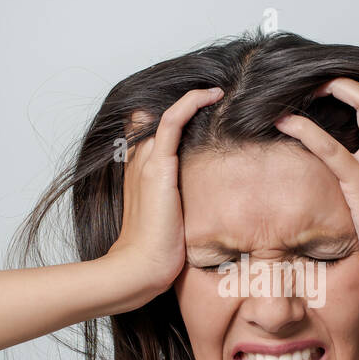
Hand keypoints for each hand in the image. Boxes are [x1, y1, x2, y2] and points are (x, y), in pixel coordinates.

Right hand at [104, 86, 223, 300]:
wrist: (139, 267)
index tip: (204, 109)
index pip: (150, 130)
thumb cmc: (156, 252)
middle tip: (219, 95)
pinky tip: (212, 94)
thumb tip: (195, 198)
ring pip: (167, 114)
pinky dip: (192, 102)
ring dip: (194, 99)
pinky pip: (173, 119)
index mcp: (138, 172)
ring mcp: (146, 161)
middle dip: (188, 105)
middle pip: (157, 118)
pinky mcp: (158, 166)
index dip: (174, 116)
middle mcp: (138, 161)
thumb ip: (177, 203)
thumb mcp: (169, 221)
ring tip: (219, 91)